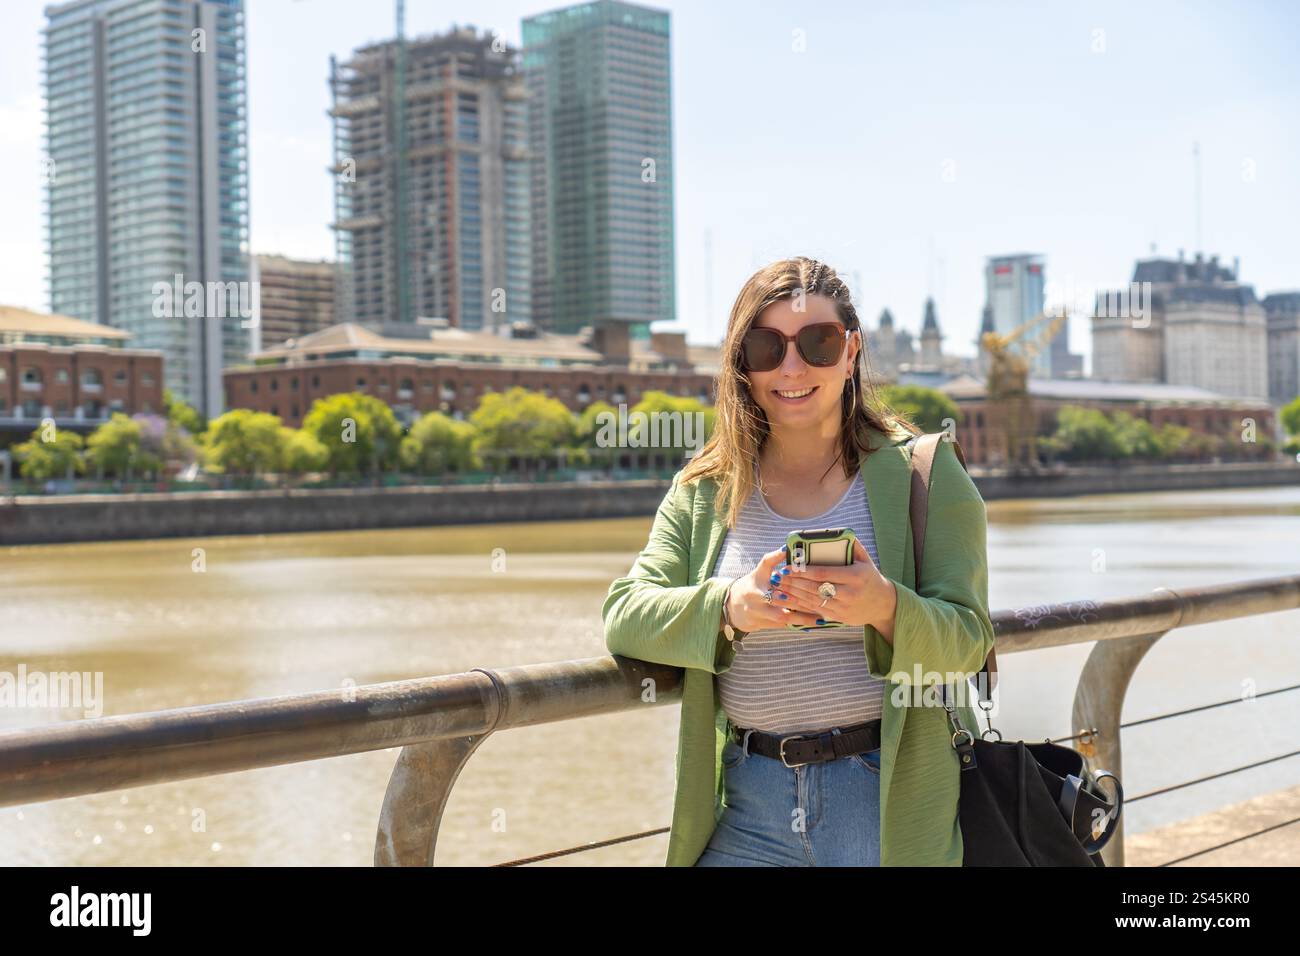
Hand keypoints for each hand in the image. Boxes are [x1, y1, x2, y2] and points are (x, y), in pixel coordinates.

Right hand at [725, 547, 822, 631]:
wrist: (732, 606)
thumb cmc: (755, 586)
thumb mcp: (762, 573)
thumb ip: (777, 564)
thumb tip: (798, 552)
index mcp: (758, 575)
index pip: (766, 562)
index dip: (777, 556)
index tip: (790, 550)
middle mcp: (755, 592)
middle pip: (777, 595)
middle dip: (797, 598)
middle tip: (816, 597)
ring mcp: (756, 609)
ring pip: (781, 615)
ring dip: (801, 617)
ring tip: (819, 617)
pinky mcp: (760, 622)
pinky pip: (782, 625)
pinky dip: (798, 624)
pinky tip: (813, 624)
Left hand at [777, 537, 897, 636]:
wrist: (882, 604)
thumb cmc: (870, 577)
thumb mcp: (865, 559)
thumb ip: (852, 545)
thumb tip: (837, 532)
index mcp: (855, 576)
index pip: (824, 573)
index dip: (804, 571)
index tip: (789, 566)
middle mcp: (850, 593)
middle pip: (815, 588)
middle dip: (794, 582)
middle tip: (779, 576)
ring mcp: (844, 607)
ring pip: (814, 601)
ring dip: (794, 594)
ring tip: (780, 587)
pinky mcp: (840, 617)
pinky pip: (817, 610)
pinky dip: (802, 604)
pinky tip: (790, 598)